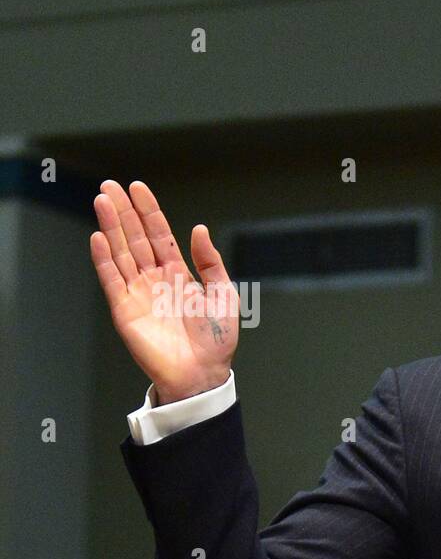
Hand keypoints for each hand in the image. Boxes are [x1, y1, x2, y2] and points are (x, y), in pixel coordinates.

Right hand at [90, 180, 238, 403]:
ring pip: (120, 253)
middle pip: (135, 238)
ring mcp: (138, 293)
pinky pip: (111, 280)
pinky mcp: (125, 310)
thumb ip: (210, 262)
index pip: (159, 235)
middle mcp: (155, 280)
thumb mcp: (224, 294)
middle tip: (109, 185)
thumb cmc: (216, 340)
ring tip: (102, 200)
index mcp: (178, 274)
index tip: (137, 187)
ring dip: (111, 226)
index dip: (149, 211)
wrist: (203, 373)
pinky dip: (104, 259)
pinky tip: (99, 237)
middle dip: (124, 211)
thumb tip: (199, 229)